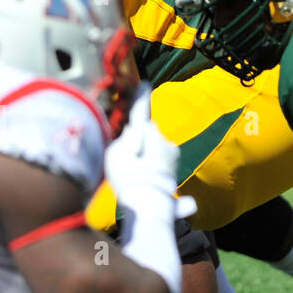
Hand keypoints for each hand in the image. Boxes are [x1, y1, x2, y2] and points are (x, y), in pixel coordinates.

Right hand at [105, 87, 194, 219]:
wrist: (151, 208)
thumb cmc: (130, 181)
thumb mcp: (117, 156)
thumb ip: (126, 138)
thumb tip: (135, 129)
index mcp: (150, 134)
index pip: (143, 111)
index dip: (140, 98)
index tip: (143, 83)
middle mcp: (165, 140)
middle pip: (147, 133)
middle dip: (138, 139)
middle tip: (128, 159)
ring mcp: (173, 154)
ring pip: (154, 146)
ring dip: (146, 154)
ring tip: (136, 174)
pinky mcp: (174, 165)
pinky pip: (159, 159)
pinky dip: (151, 164)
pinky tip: (145, 179)